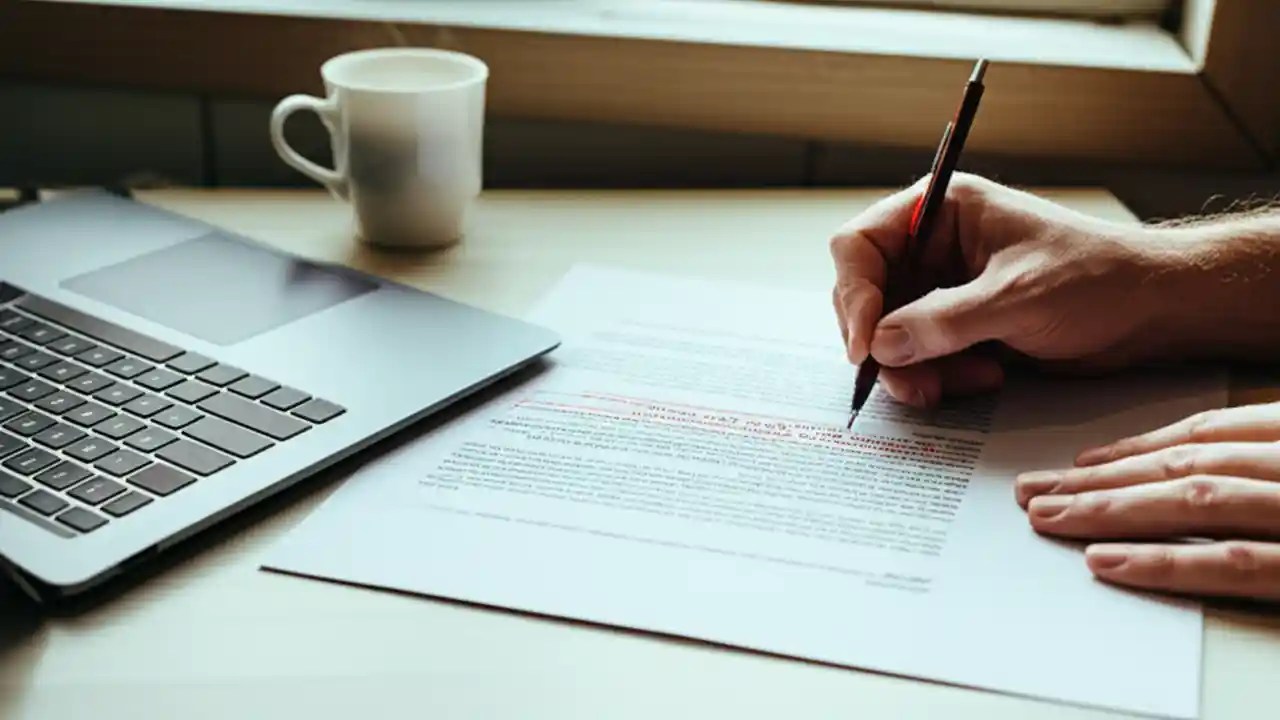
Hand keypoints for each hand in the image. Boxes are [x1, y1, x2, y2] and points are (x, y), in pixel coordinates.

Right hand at [829, 173, 1246, 406]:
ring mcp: (942, 288)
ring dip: (915, 370)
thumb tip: (881, 345)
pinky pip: (919, 357)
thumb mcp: (1016, 298)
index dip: (854, 296)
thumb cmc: (1096, 280)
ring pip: (889, 336)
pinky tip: (985, 379)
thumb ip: (943, 321)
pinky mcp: (958, 326)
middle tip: (910, 381)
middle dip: (886, 344)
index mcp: (941, 211)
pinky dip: (939, 378)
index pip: (859, 245)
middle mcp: (932, 247)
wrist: (1152, 312)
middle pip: (866, 296)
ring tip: (963, 383)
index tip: (865, 345)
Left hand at [1017, 402, 1279, 600]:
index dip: (1140, 448)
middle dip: (1102, 478)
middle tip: (1033, 490)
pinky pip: (1234, 562)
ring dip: (1112, 508)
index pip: (1210, 435)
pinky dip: (1168, 560)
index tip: (1082, 461)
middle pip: (1184, 466)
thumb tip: (1210, 482)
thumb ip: (1263, 468)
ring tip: (1047, 517)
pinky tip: (1106, 561)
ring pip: (1192, 501)